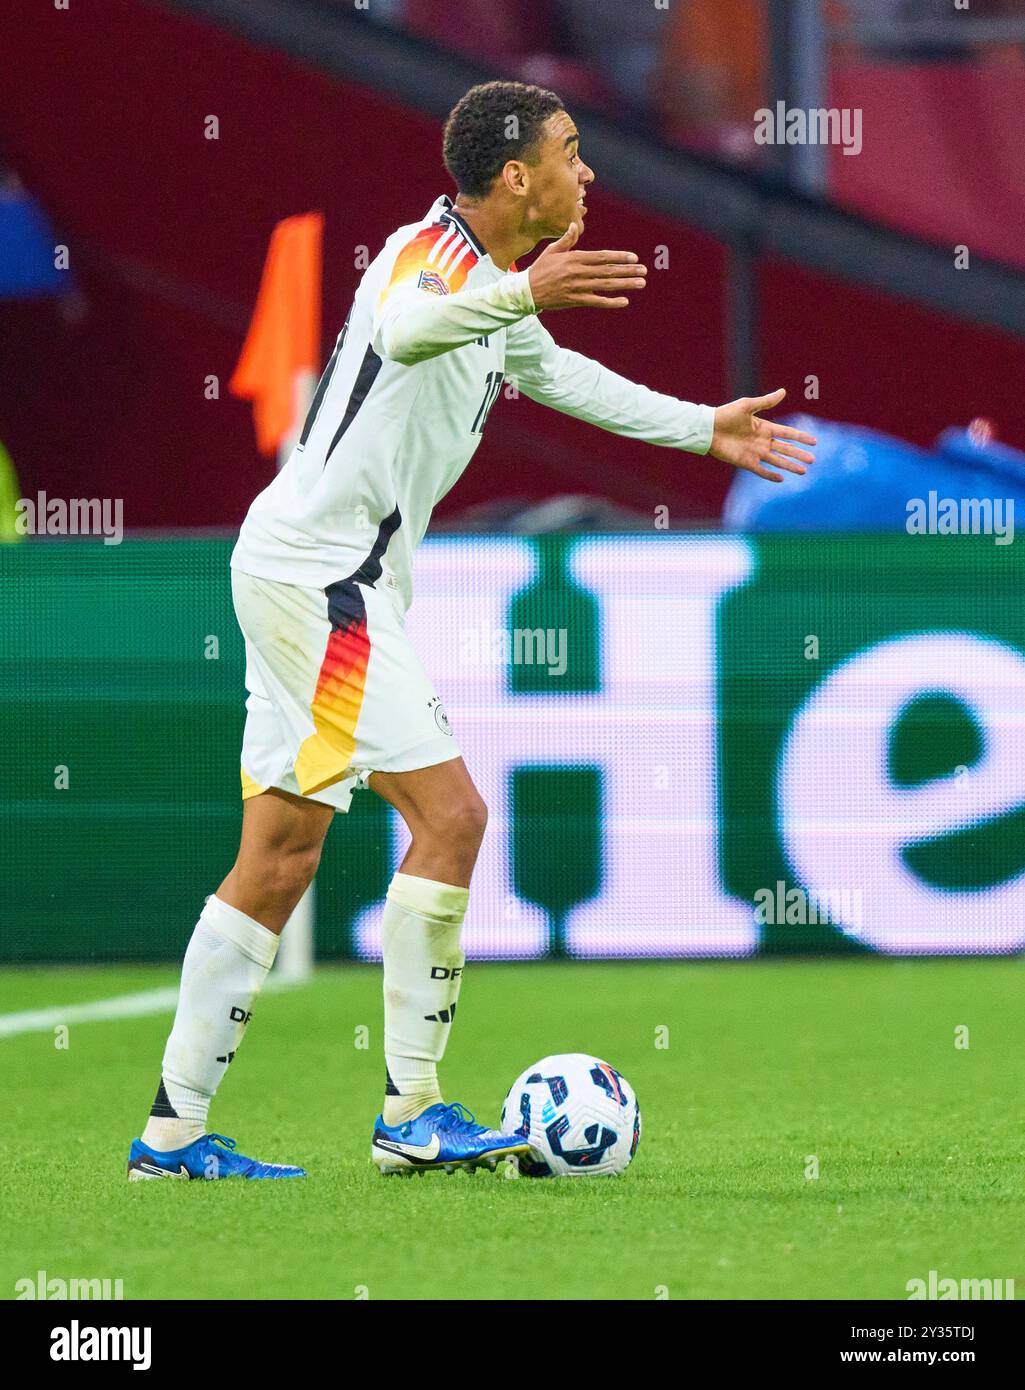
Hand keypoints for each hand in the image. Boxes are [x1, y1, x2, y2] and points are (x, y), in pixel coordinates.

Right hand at [527, 220, 646, 310]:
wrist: (527, 291)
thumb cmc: (540, 269)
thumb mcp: (551, 251)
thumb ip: (566, 240)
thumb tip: (573, 225)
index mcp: (575, 258)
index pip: (602, 257)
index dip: (619, 257)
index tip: (634, 257)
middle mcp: (579, 272)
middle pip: (608, 270)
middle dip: (628, 270)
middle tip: (644, 270)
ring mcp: (578, 287)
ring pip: (606, 285)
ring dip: (625, 284)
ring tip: (640, 283)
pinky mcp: (576, 300)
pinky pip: (597, 301)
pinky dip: (611, 302)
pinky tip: (624, 301)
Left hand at [710, 389, 815, 481]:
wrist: (708, 429)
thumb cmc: (726, 414)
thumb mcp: (747, 405)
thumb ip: (766, 401)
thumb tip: (784, 391)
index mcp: (764, 427)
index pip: (787, 433)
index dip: (800, 437)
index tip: (814, 442)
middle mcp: (762, 441)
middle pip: (785, 449)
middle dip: (799, 454)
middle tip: (813, 460)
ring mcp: (755, 452)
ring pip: (777, 460)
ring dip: (790, 465)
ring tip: (804, 471)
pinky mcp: (745, 462)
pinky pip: (761, 470)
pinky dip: (771, 475)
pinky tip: (782, 479)